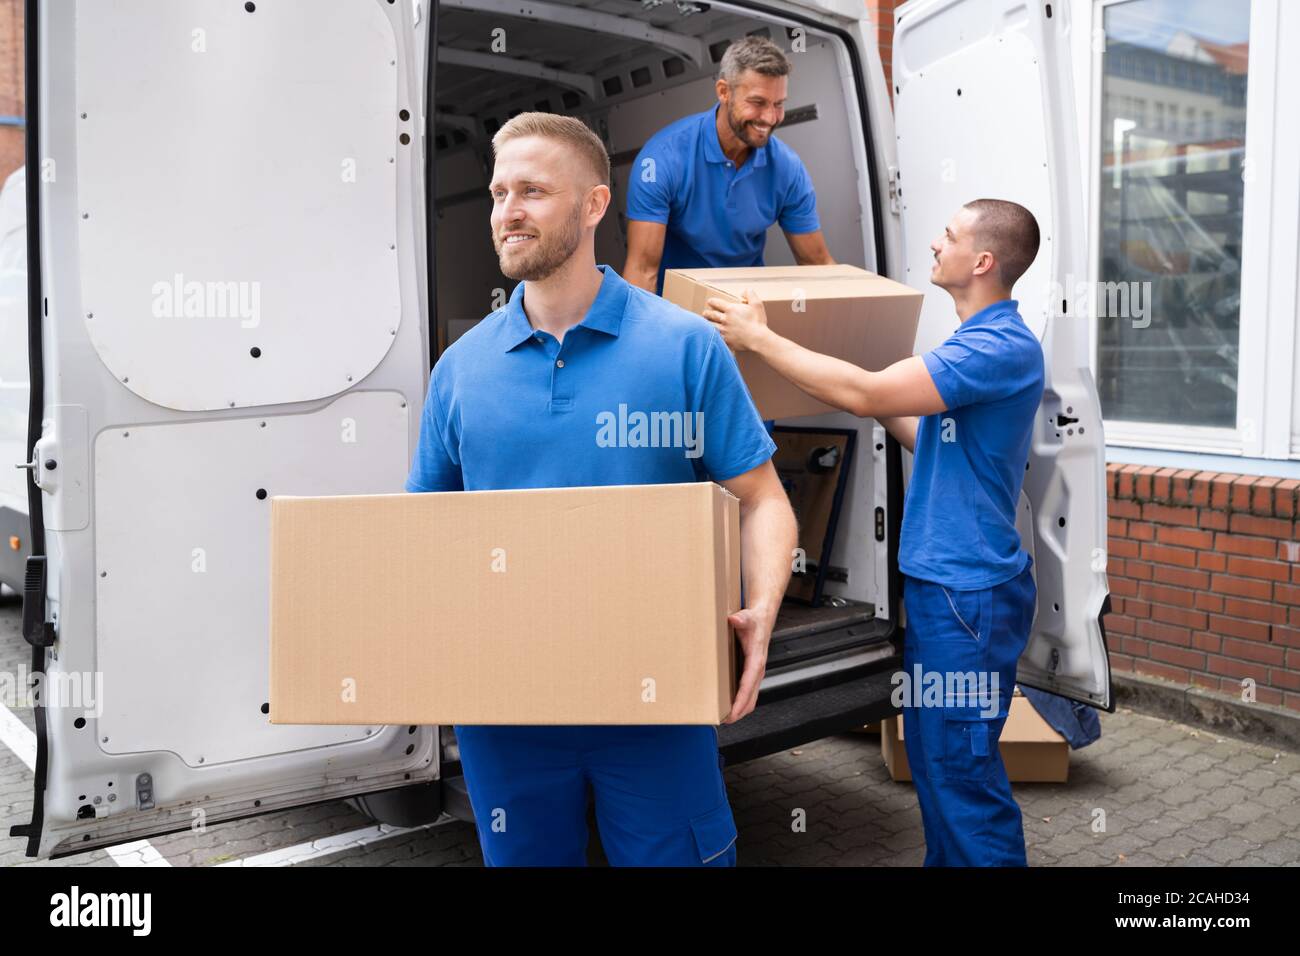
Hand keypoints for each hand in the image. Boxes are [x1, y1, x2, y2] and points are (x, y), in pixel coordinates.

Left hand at [702, 287, 770, 351]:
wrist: (757, 338)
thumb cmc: (758, 321)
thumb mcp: (757, 304)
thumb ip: (750, 294)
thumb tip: (744, 291)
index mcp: (731, 309)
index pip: (716, 303)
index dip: (712, 301)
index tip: (709, 301)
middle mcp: (725, 319)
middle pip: (711, 314)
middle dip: (707, 313)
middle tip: (705, 313)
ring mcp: (724, 330)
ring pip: (711, 326)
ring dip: (707, 323)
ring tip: (705, 323)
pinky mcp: (725, 340)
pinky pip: (715, 336)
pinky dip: (712, 335)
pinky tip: (711, 334)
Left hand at [722, 604, 774, 723]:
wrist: (762, 620)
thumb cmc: (753, 621)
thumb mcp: (746, 617)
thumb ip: (741, 618)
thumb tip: (734, 619)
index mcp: (756, 660)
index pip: (748, 686)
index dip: (740, 701)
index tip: (732, 714)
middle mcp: (758, 671)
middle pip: (751, 698)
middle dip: (739, 712)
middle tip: (723, 721)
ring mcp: (755, 674)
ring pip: (751, 699)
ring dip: (740, 710)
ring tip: (724, 718)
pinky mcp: (751, 674)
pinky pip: (748, 693)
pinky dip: (740, 703)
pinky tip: (729, 706)